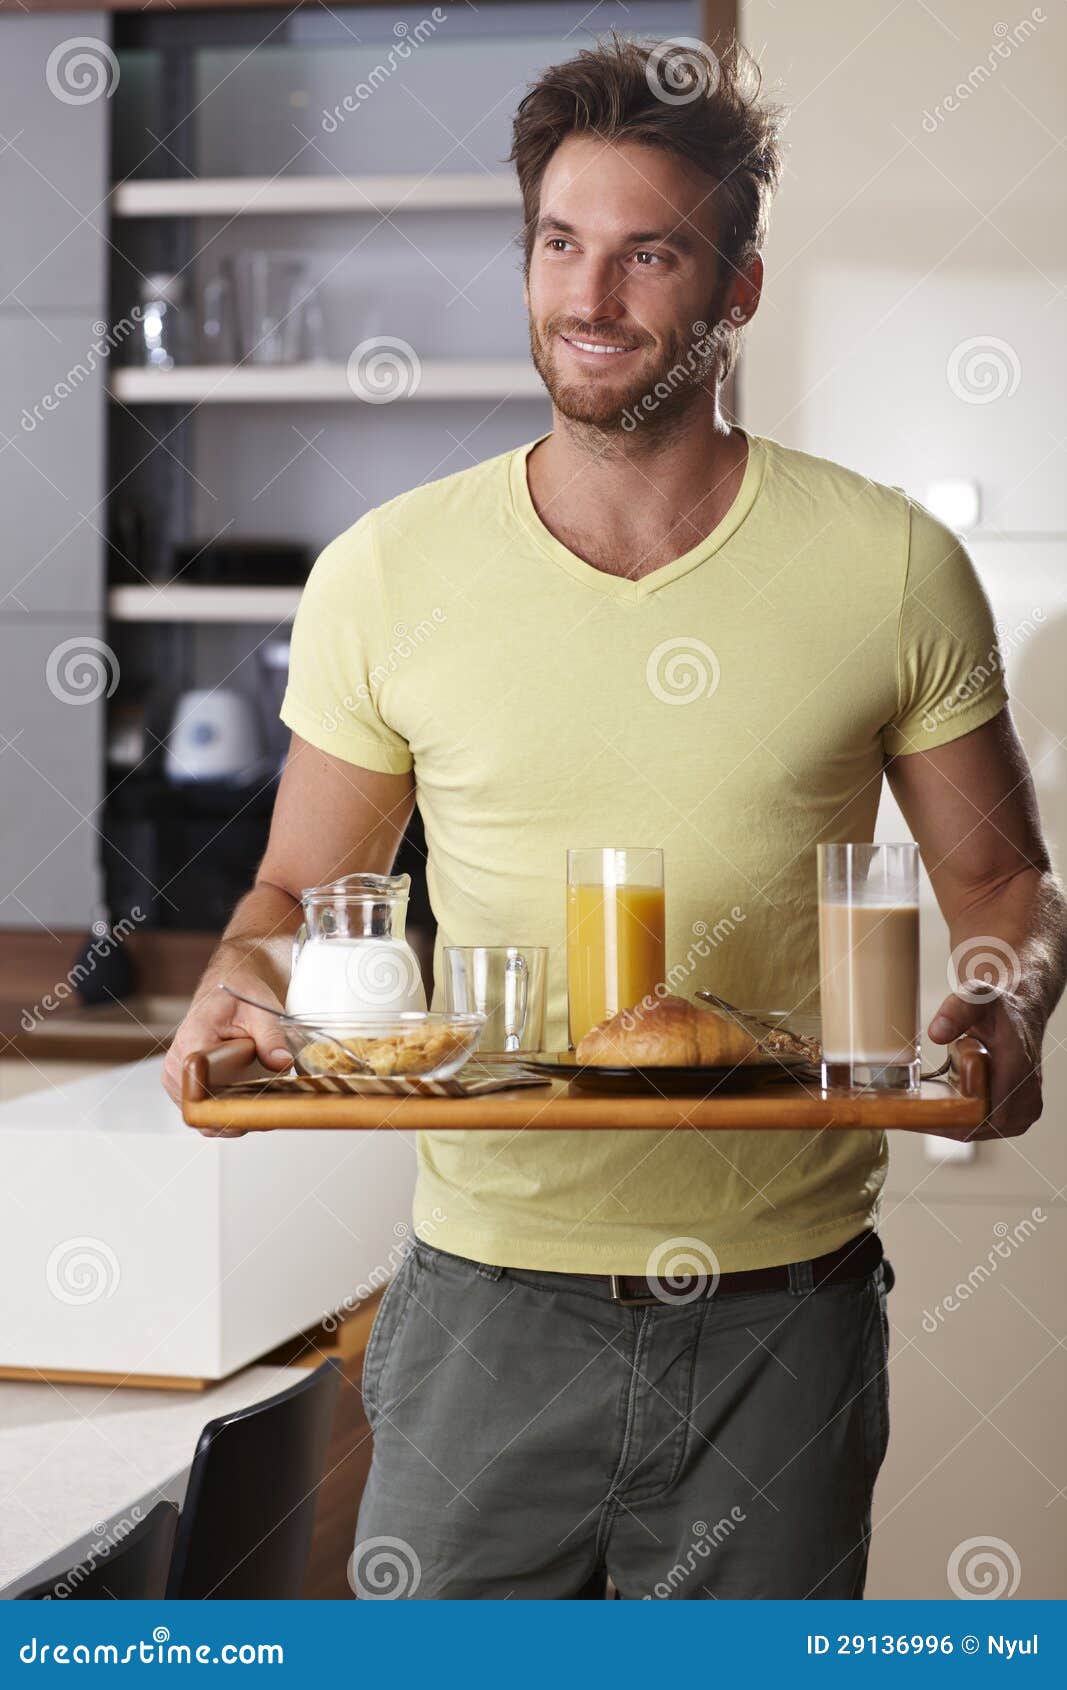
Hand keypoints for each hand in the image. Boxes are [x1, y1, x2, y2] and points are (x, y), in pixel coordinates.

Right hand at [162, 973, 291, 1136]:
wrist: (227, 986)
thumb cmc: (238, 994)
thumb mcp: (262, 1010)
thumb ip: (271, 1037)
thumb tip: (281, 1064)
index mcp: (193, 1042)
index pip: (200, 1091)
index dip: (226, 1108)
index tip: (251, 1110)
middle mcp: (177, 1063)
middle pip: (201, 1109)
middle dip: (233, 1115)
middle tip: (263, 1110)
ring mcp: (176, 1076)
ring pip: (201, 1115)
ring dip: (228, 1115)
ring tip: (255, 1105)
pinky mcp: (182, 1084)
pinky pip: (201, 1110)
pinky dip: (222, 1111)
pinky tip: (244, 1104)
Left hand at [927, 986, 1042, 1140]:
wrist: (1022, 1017)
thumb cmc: (998, 1008)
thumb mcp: (976, 996)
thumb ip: (956, 1010)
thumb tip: (936, 1034)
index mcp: (1016, 1067)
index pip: (981, 1110)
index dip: (945, 1115)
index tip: (912, 1111)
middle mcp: (1025, 1095)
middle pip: (973, 1127)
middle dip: (938, 1120)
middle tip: (902, 1110)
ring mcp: (1024, 1111)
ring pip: (975, 1132)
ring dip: (945, 1122)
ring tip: (916, 1108)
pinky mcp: (1017, 1118)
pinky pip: (981, 1130)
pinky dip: (957, 1122)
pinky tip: (935, 1109)